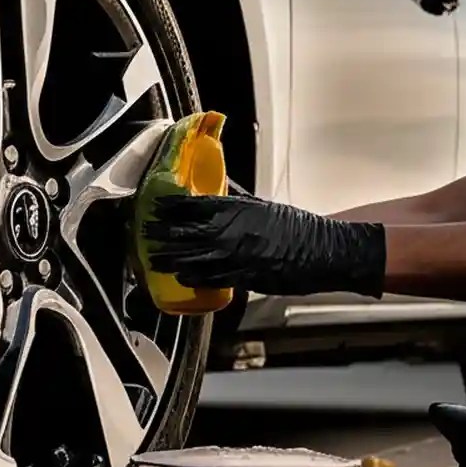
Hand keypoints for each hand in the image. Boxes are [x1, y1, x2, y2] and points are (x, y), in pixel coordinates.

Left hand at [142, 193, 387, 297]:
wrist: (321, 251)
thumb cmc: (294, 225)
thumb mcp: (262, 205)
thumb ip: (237, 199)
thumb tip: (218, 187)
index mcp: (235, 210)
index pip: (191, 204)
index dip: (169, 205)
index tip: (154, 205)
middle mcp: (229, 232)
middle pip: (183, 232)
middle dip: (160, 233)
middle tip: (144, 232)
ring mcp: (233, 257)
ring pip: (190, 258)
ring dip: (168, 258)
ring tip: (152, 258)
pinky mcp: (241, 278)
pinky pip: (208, 278)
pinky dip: (191, 277)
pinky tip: (180, 277)